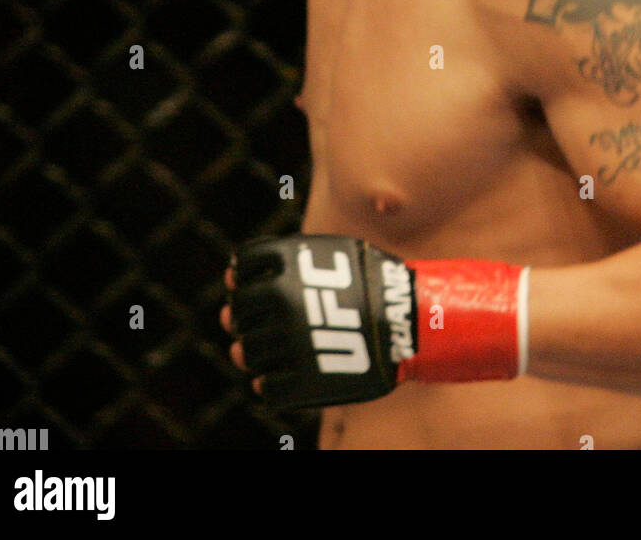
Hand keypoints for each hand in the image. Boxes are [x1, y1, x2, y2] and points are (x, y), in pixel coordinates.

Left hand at [220, 235, 413, 410]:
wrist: (409, 319)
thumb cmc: (370, 282)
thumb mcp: (331, 252)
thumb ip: (283, 260)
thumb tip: (231, 275)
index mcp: (289, 263)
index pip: (242, 267)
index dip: (241, 277)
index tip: (248, 285)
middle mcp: (283, 299)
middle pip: (240, 311)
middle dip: (242, 318)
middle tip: (255, 323)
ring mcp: (291, 341)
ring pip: (248, 351)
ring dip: (251, 352)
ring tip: (268, 351)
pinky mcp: (303, 380)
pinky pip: (267, 388)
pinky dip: (268, 384)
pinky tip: (280, 376)